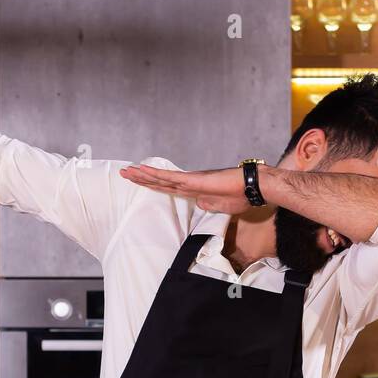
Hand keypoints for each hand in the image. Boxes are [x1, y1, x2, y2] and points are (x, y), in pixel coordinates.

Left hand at [118, 164, 252, 213]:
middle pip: (160, 181)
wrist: (253, 187)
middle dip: (142, 178)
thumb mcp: (220, 207)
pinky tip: (143, 170)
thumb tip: (200, 205)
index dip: (153, 184)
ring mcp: (191, 180)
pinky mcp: (194, 180)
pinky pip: (171, 177)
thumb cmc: (241, 195)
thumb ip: (208, 205)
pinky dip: (156, 174)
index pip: (168, 188)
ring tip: (127, 171)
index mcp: (195, 189)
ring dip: (143, 174)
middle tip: (125, 173)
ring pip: (161, 177)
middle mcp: (190, 182)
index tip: (139, 182)